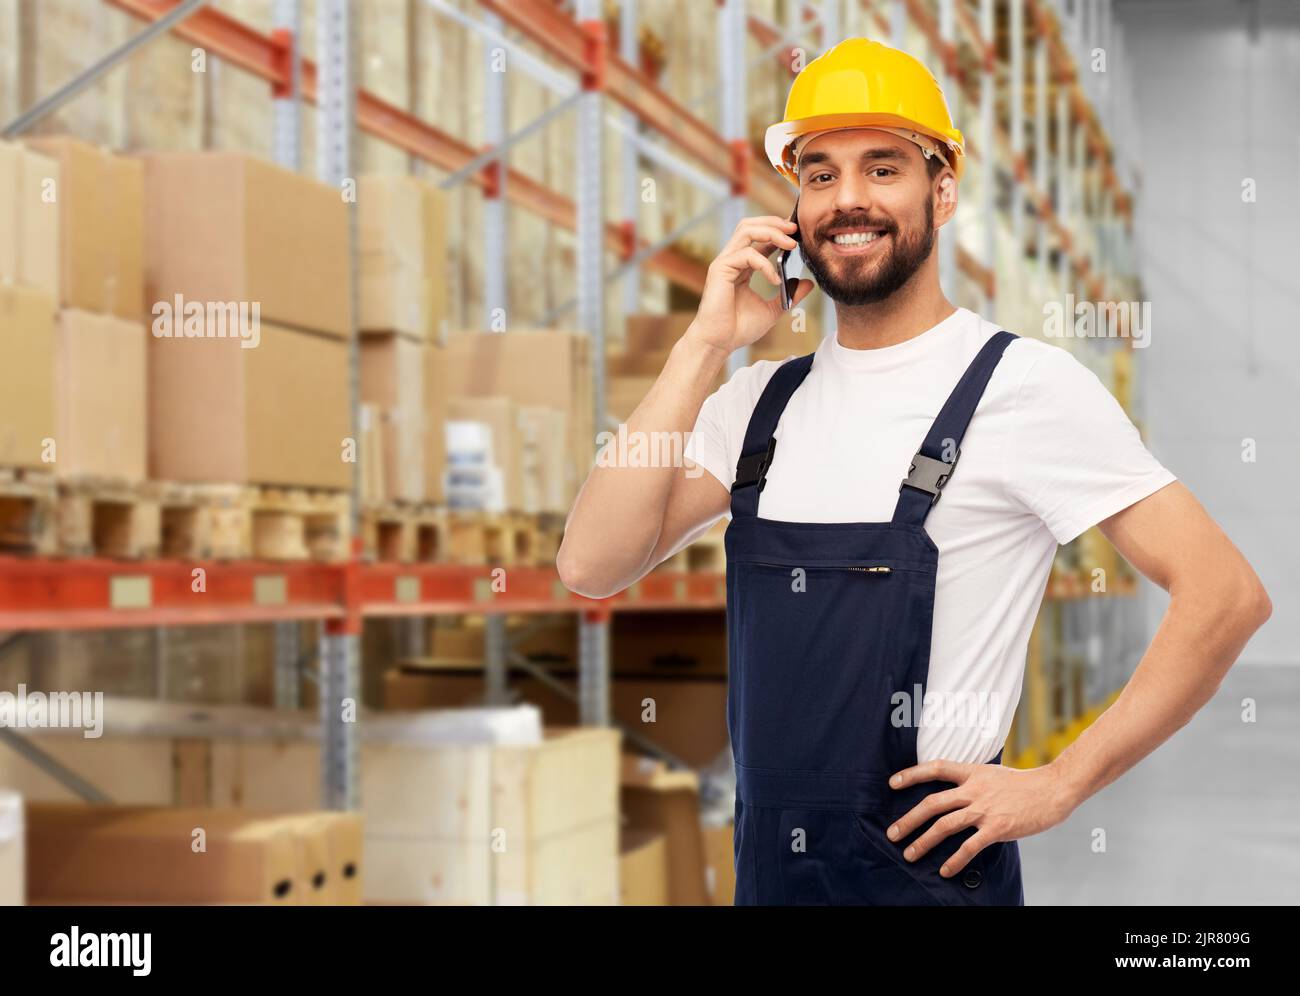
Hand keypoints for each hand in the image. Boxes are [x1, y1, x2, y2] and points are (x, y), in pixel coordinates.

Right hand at [685, 214, 814, 355]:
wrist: (720, 343)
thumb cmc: (739, 328)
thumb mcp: (773, 309)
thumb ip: (789, 294)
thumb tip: (808, 283)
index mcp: (742, 266)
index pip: (759, 237)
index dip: (778, 230)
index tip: (798, 233)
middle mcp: (732, 260)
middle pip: (750, 225)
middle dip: (774, 222)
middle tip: (795, 229)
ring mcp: (725, 262)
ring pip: (746, 230)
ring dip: (771, 232)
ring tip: (790, 243)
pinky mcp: (720, 269)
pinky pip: (747, 255)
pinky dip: (765, 264)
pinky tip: (775, 278)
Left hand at [885, 759, 1076, 877]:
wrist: (1053, 789)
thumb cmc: (1024, 784)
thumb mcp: (993, 774)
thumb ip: (973, 780)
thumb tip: (957, 791)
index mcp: (972, 773)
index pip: (935, 768)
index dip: (912, 774)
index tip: (892, 783)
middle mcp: (974, 789)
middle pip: (932, 803)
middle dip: (909, 819)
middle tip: (892, 833)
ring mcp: (984, 809)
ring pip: (945, 825)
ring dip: (924, 841)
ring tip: (910, 853)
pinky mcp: (997, 828)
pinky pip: (969, 846)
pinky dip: (955, 859)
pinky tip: (945, 870)